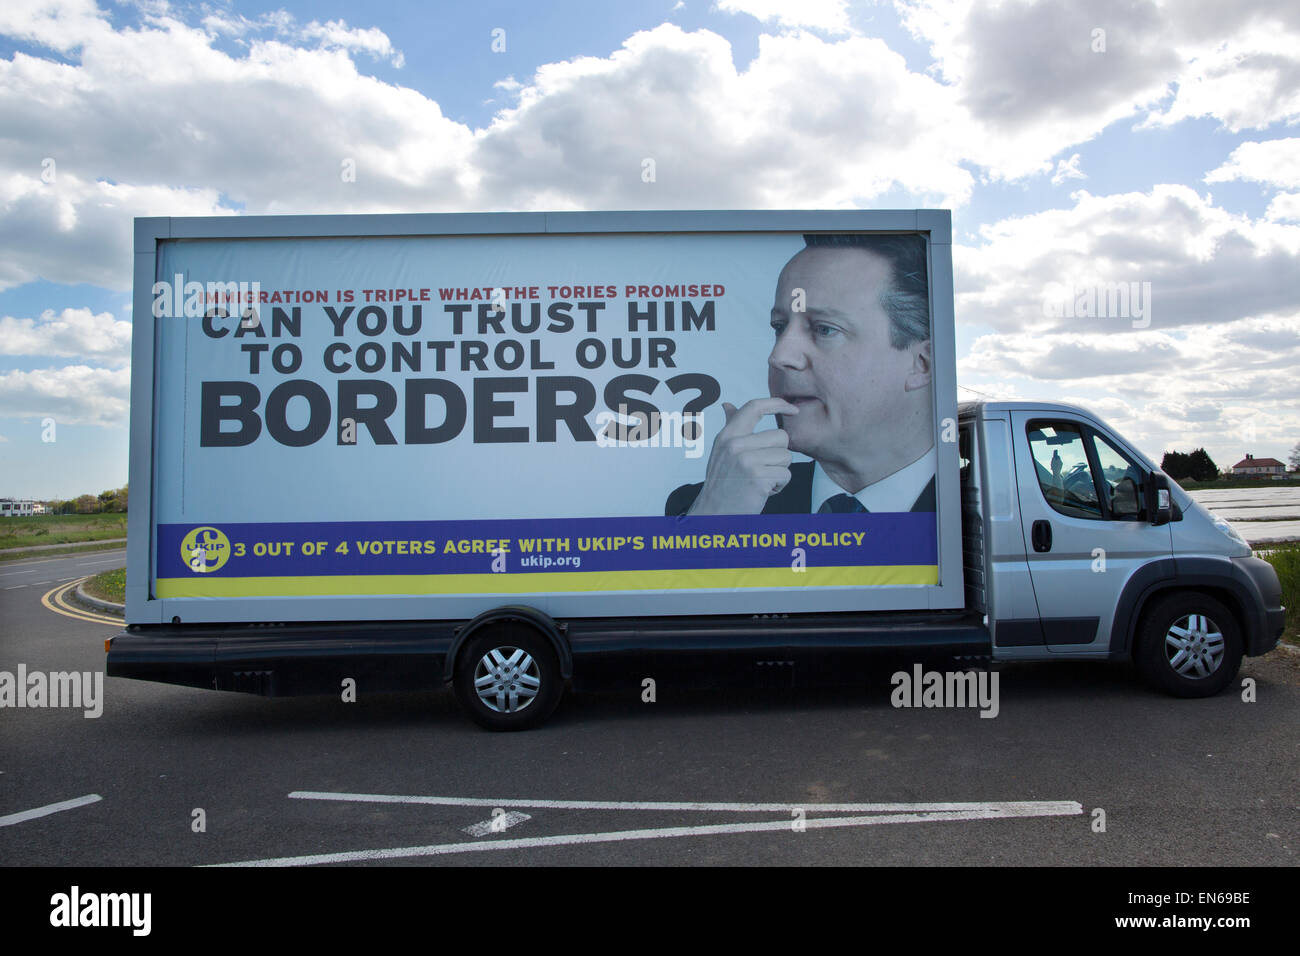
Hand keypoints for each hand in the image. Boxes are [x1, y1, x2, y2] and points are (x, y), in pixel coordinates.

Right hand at [687, 397, 798, 514]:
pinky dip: (779, 486)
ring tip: (761, 480)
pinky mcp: (758, 478)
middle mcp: (735, 445)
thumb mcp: (722, 451)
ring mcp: (746, 461)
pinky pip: (785, 475)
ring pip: (786, 457)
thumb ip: (730, 427)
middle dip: (779, 455)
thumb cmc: (722, 482)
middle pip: (781, 437)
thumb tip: (728, 405)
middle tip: (763, 469)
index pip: (754, 407)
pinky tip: (763, 491)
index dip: (777, 403)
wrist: (714, 514)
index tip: (793, 408)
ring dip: (779, 472)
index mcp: (727, 436)